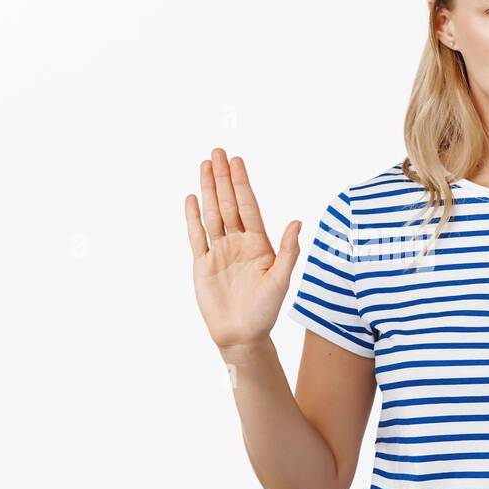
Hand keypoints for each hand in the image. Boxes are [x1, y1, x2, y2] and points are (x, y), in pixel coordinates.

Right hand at [185, 148, 301, 350]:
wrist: (241, 336)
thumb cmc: (265, 310)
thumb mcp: (281, 280)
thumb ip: (288, 250)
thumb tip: (297, 221)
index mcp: (258, 244)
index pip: (248, 206)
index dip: (242, 183)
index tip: (238, 161)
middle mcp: (238, 243)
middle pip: (229, 203)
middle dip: (223, 178)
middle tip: (218, 152)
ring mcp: (219, 252)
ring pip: (212, 214)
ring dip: (207, 190)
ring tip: (203, 165)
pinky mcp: (202, 264)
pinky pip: (196, 236)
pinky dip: (193, 217)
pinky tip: (191, 198)